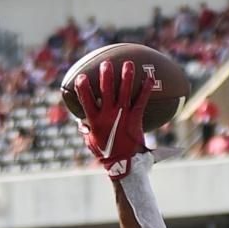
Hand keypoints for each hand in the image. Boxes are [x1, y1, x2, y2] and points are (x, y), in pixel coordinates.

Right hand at [73, 59, 151, 179]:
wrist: (123, 164)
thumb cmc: (106, 153)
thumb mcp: (91, 142)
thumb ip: (85, 130)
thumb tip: (79, 122)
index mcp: (95, 120)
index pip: (86, 101)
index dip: (83, 88)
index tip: (81, 76)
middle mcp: (108, 115)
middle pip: (106, 91)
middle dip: (106, 76)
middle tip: (106, 63)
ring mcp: (122, 115)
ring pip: (124, 92)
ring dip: (126, 76)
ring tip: (128, 63)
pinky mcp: (135, 118)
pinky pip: (141, 101)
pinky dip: (145, 89)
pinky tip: (149, 78)